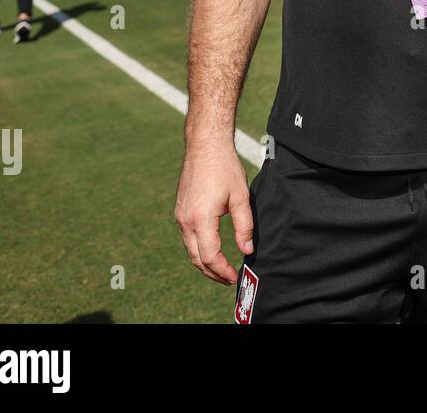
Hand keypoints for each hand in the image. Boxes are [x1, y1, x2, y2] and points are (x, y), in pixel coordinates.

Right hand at [174, 140, 252, 284]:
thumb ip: (244, 226)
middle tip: (228, 279)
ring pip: (190, 249)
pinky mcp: (180, 211)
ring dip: (205, 262)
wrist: (205, 146)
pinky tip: (212, 250)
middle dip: (212, 273)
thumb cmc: (224, 168)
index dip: (222, 271)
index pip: (210, 256)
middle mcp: (186, 221)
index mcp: (201, 219)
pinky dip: (199, 249)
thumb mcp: (241, 197)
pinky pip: (188, 238)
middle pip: (197, 258)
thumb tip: (246, 250)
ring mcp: (180, 216)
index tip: (234, 277)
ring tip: (221, 269)